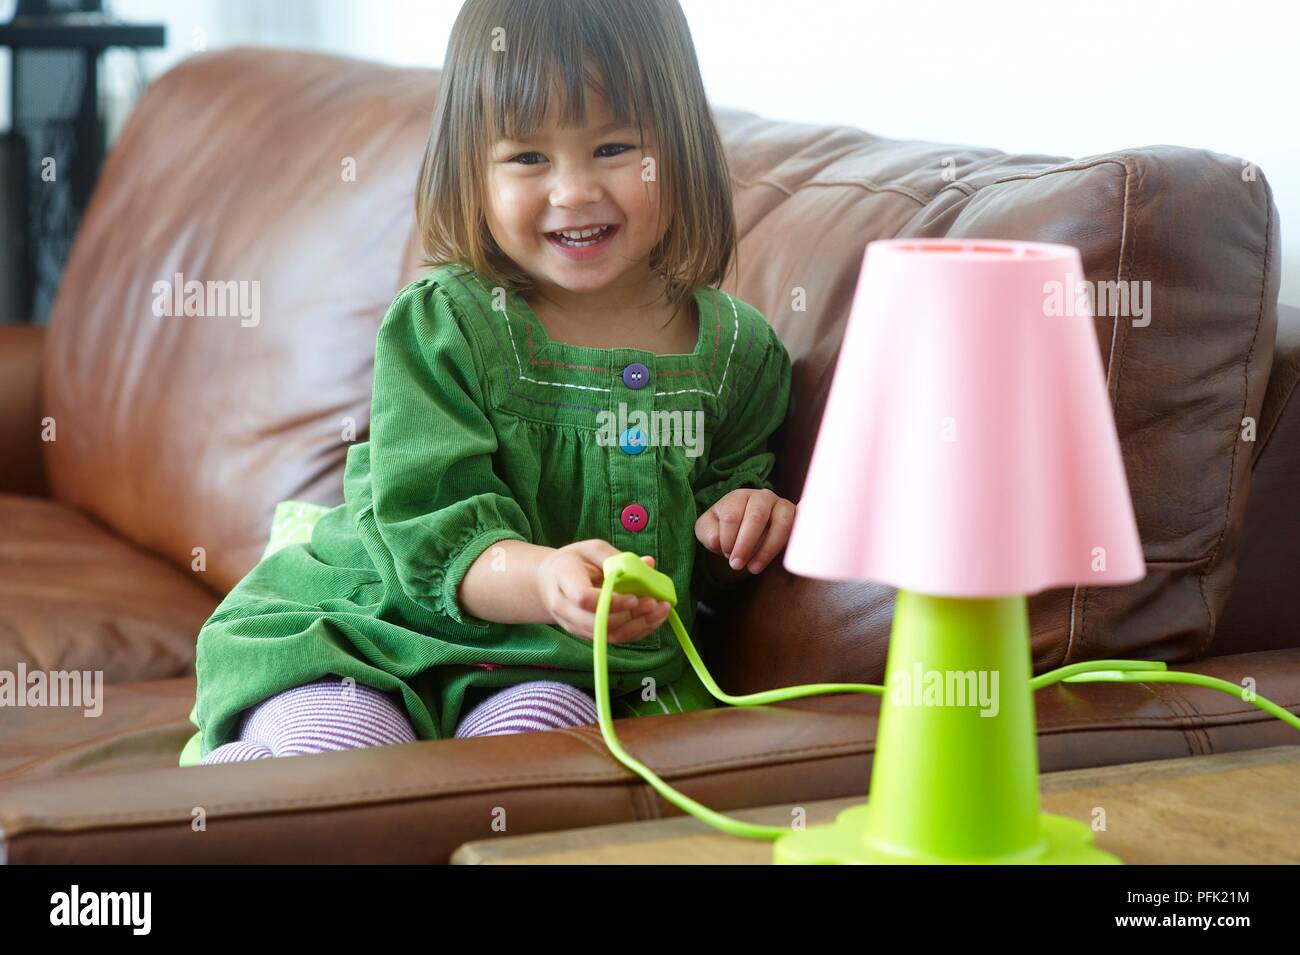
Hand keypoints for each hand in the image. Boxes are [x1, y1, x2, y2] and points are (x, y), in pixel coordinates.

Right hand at [535, 539, 671, 643]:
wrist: (549, 583)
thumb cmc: (572, 562)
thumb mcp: (592, 550)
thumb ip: (618, 557)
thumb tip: (649, 563)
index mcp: (563, 581)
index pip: (584, 598)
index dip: (611, 601)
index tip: (634, 597)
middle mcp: (566, 609)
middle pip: (598, 622)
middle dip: (630, 615)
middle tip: (655, 602)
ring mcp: (576, 626)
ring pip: (608, 635)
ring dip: (639, 626)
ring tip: (661, 610)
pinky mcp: (588, 634)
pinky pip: (614, 638)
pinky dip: (637, 630)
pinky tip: (654, 618)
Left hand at [695, 488, 795, 574]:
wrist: (747, 531)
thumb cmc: (726, 529)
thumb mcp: (707, 529)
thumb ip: (707, 532)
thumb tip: (718, 541)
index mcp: (738, 497)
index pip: (732, 516)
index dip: (727, 539)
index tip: (725, 553)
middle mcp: (762, 497)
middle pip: (756, 517)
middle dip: (745, 545)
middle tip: (736, 565)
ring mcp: (782, 505)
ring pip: (780, 523)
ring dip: (766, 549)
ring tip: (753, 568)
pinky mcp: (795, 519)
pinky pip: (795, 531)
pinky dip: (783, 547)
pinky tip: (771, 561)